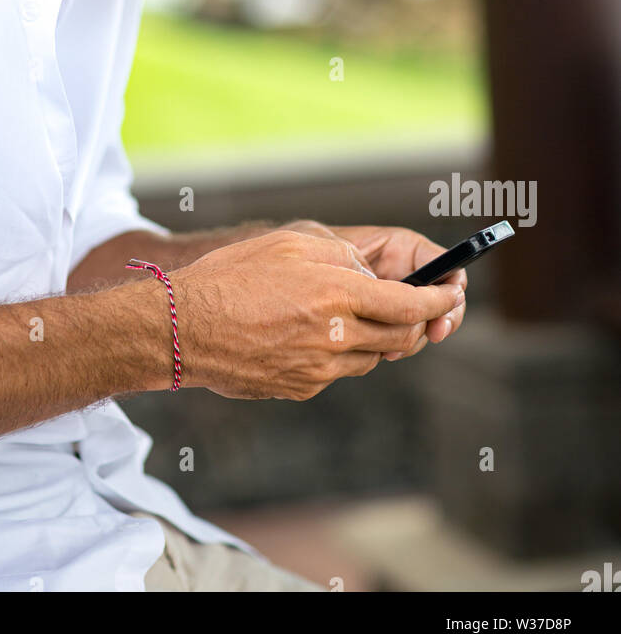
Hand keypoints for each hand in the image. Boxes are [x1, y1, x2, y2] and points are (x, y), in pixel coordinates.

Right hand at [168, 228, 462, 399]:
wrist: (181, 328)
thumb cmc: (231, 276)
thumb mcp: (290, 245)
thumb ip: (342, 257)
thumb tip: (372, 276)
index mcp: (336, 294)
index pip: (409, 304)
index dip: (438, 300)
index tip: (451, 293)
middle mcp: (334, 337)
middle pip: (399, 337)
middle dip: (412, 322)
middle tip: (407, 305)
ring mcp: (318, 370)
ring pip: (370, 357)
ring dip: (372, 337)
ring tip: (343, 314)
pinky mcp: (300, 389)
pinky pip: (336, 372)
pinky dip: (338, 353)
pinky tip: (308, 333)